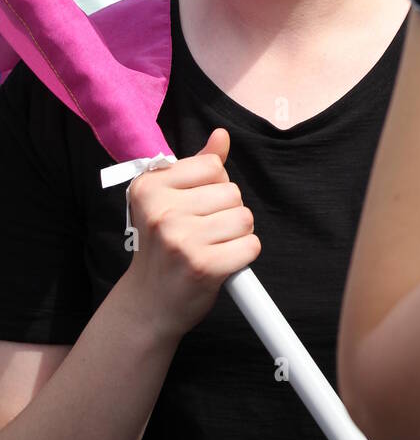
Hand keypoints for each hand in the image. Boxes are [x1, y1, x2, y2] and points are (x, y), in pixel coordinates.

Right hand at [124, 128, 260, 341]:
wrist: (149, 303)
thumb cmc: (163, 247)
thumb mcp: (169, 201)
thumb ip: (198, 166)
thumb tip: (221, 136)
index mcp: (149, 187)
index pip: (213, 167)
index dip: (215, 186)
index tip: (196, 206)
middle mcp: (161, 212)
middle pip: (232, 192)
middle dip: (228, 211)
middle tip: (203, 232)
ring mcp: (182, 240)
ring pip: (244, 218)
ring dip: (238, 234)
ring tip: (213, 246)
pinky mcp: (203, 266)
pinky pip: (251, 245)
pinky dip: (244, 255)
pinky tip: (222, 263)